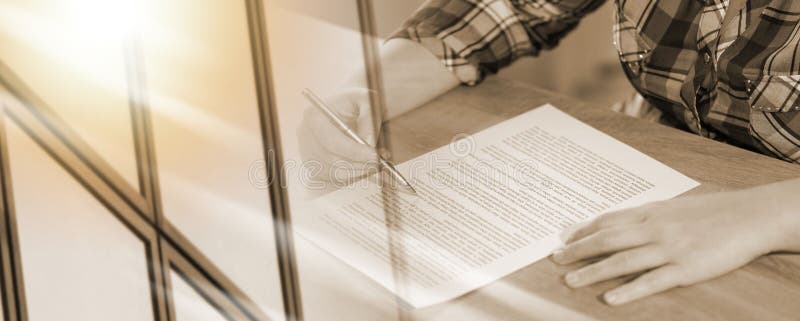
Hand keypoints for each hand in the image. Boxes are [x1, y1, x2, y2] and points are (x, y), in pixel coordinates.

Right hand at [297, 88, 379, 185]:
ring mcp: (306, 151)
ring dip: (357, 171)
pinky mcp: (312, 164)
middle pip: (331, 159)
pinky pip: (332, 177)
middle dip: (358, 164)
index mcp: (314, 116)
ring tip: (375, 165)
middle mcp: (305, 135)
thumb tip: (368, 144)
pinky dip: (351, 175)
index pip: (332, 141)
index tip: (374, 156)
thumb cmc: (356, 102)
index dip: (354, 152)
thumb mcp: (367, 101)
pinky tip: (364, 167)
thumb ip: (369, 119)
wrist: (346, 107)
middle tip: (379, 164)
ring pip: (333, 171)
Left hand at [551, 184, 799, 305]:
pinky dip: (629, 290)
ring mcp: (669, 249)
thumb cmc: (711, 213)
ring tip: (570, 281)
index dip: (583, 231)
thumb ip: (645, 216)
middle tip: (555, 260)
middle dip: (578, 251)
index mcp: (650, 213)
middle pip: (607, 240)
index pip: (607, 221)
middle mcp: (653, 229)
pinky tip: (611, 299)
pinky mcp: (686, 269)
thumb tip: (617, 222)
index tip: (562, 240)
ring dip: (593, 272)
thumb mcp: (673, 208)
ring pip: (622, 261)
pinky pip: (652, 281)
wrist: (749, 216)